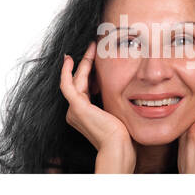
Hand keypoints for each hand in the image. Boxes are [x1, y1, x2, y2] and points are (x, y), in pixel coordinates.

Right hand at [61, 42, 134, 173]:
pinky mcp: (77, 106)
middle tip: (92, 47)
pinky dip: (67, 71)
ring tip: (90, 48)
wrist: (118, 147)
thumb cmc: (122, 137)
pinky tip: (70, 59)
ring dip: (82, 63)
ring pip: (75, 80)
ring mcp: (74, 109)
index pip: (84, 88)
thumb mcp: (117, 115)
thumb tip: (127, 93)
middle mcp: (74, 112)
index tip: (93, 60)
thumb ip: (114, 104)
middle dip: (85, 64)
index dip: (87, 73)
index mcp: (83, 115)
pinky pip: (67, 84)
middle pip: (78, 82)